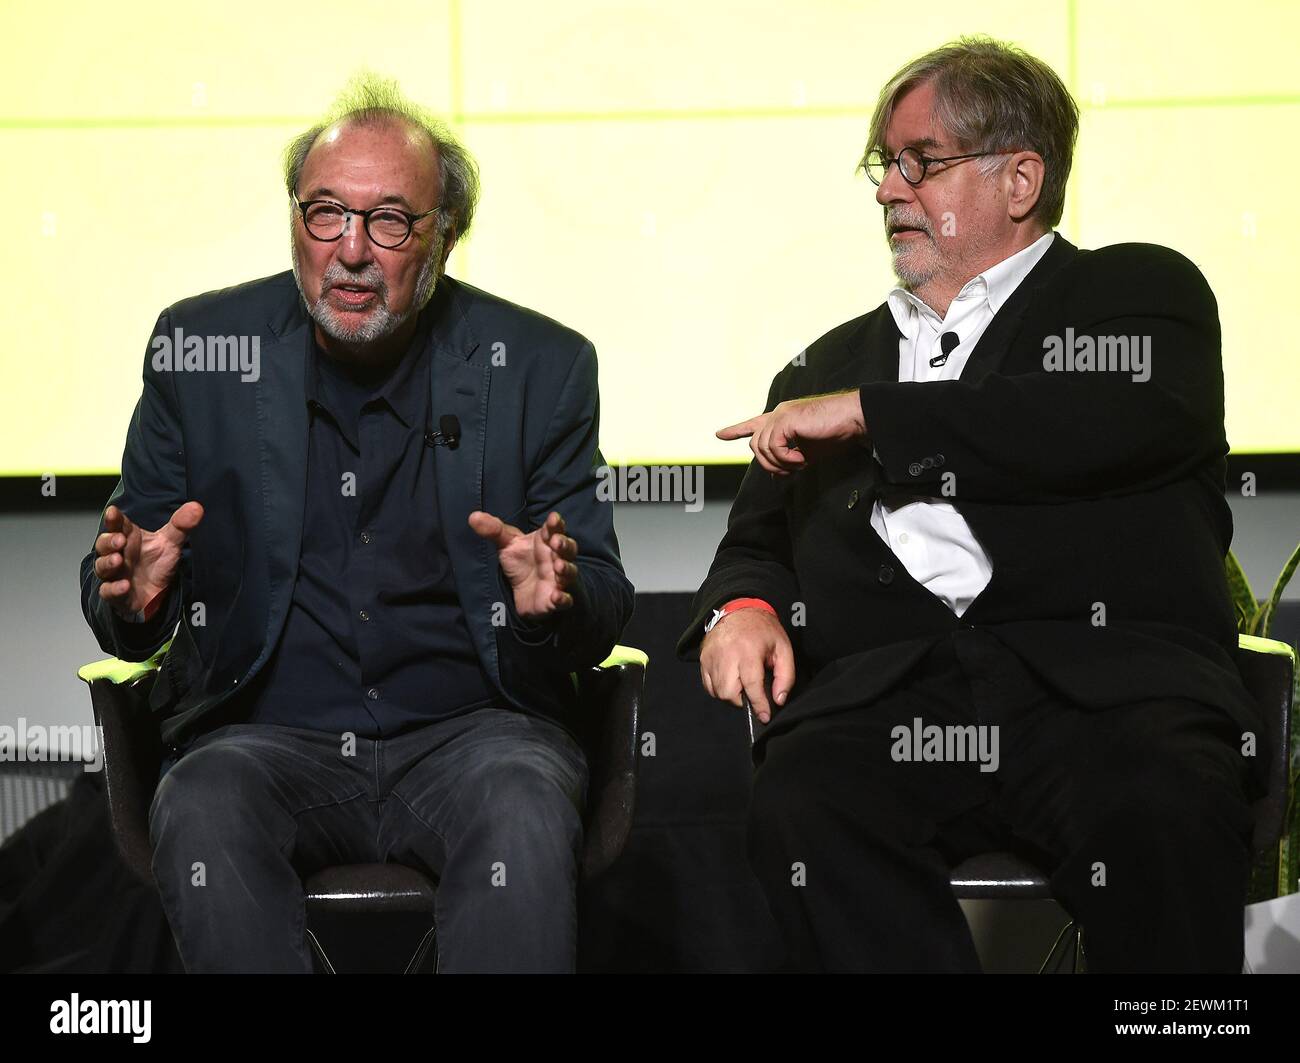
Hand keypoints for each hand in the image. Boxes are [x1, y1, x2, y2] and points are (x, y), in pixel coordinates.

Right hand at [94, 502, 203, 618]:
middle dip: (109, 541)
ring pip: (102, 567)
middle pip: (104, 544)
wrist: (156, 593)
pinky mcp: (116, 594)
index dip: (114, 518)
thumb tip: (196, 507)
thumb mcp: (171, 542)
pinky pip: (108, 591)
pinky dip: (114, 589)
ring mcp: (114, 574)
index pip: (117, 524)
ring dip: (108, 562)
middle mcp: (118, 554)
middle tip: (120, 540)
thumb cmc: (156, 563)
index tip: (113, 512)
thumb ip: (181, 525)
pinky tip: (124, 586)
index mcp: (128, 538)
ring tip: (118, 560)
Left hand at [469, 509, 577, 619]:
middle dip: (564, 544)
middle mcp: (557, 558)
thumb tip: (473, 517)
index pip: (554, 529)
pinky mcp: (556, 599)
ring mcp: (559, 579)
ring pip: (569, 572)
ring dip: (567, 569)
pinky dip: (563, 599)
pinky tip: (557, 596)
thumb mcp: (507, 544)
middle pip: (568, 549)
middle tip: (556, 541)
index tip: (553, 518)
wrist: (525, 591)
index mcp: (547, 541)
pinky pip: (565, 599)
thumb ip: (493, 530)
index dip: (556, 524)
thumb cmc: (522, 562)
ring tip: (559, 566)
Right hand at [699, 608, 795, 723]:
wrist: (737, 609)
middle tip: (752, 692)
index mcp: (748, 651)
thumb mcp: (783, 648)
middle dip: (742, 700)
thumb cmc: (762, 629)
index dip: (760, 705)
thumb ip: (785, 676)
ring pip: (718, 692)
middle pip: (729, 693)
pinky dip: (720, 689)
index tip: (765, 716)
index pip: (752, 686)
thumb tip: (778, 700)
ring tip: (742, 682)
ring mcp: (711, 657)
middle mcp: (726, 655)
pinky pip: (709, 686)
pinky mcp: (703, 659)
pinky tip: (731, 679)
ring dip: (732, 695)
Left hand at [716, 390, 866, 474]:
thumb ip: (789, 459)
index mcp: (782, 418)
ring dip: (779, 463)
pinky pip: (772, 447)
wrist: (852, 420)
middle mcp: (778, 414)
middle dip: (769, 464)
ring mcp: (781, 415)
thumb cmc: (835, 432)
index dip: (736, 430)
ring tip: (800, 464)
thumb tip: (775, 475)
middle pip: (755, 445)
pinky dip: (785, 459)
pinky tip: (801, 460)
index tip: (720, 434)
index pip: (754, 424)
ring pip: (761, 448)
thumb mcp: (807, 451)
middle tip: (792, 470)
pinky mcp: (786, 419)